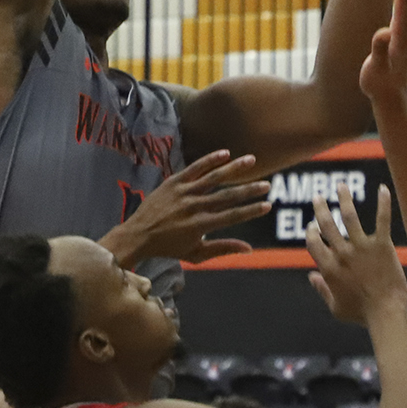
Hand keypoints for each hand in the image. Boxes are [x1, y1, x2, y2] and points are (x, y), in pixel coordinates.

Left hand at [100, 149, 271, 265]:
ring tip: (251, 160)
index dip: (251, 210)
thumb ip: (223, 249)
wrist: (138, 235)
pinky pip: (194, 168)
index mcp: (201, 225)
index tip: (267, 205)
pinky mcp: (173, 182)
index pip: (232, 216)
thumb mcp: (196, 254)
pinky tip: (225, 153)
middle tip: (267, 184)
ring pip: (213, 177)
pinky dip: (209, 160)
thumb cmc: (169, 247)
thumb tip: (249, 248)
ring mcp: (183, 192)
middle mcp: (194, 207)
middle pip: (227, 196)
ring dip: (234, 168)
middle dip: (249, 190)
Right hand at [306, 184, 406, 325]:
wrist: (386, 315)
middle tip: (318, 197)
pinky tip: (382, 188)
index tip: (312, 225)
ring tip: (341, 185)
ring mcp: (362, 248)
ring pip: (349, 216)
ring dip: (343, 198)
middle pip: (326, 224)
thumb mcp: (335, 307)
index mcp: (329, 269)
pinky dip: (383, 203)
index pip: (313, 242)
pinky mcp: (381, 246)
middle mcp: (342, 254)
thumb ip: (322, 290)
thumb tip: (311, 276)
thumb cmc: (362, 314)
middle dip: (320, 208)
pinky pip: (382, 220)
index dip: (311, 232)